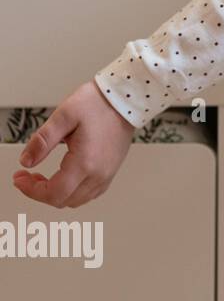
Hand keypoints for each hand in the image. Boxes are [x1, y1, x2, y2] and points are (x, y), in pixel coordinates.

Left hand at [10, 81, 135, 207]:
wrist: (126, 100)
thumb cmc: (98, 104)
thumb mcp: (63, 116)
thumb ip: (42, 141)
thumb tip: (26, 161)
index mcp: (85, 162)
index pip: (53, 193)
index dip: (31, 190)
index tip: (20, 178)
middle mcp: (99, 173)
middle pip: (63, 201)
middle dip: (39, 192)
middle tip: (27, 176)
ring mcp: (107, 174)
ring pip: (76, 200)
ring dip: (56, 194)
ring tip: (44, 178)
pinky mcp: (111, 170)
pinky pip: (90, 193)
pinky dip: (72, 192)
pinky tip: (65, 177)